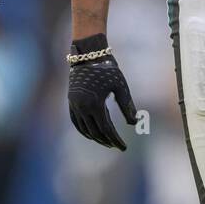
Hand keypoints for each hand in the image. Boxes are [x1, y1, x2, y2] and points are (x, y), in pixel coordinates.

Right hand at [68, 34, 137, 150]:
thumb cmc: (108, 69)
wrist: (88, 56)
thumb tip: (134, 124)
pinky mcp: (71, 102)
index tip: (123, 147)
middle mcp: (82, 107)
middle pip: (95, 132)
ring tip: (107, 142)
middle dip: (107, 141)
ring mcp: (74, 105)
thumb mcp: (121, 86)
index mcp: (95, 104)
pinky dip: (83, 131)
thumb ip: (127, 106)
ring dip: (95, 138)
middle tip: (117, 146)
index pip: (106, 129)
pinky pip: (76, 122)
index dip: (115, 140)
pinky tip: (92, 134)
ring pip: (84, 129)